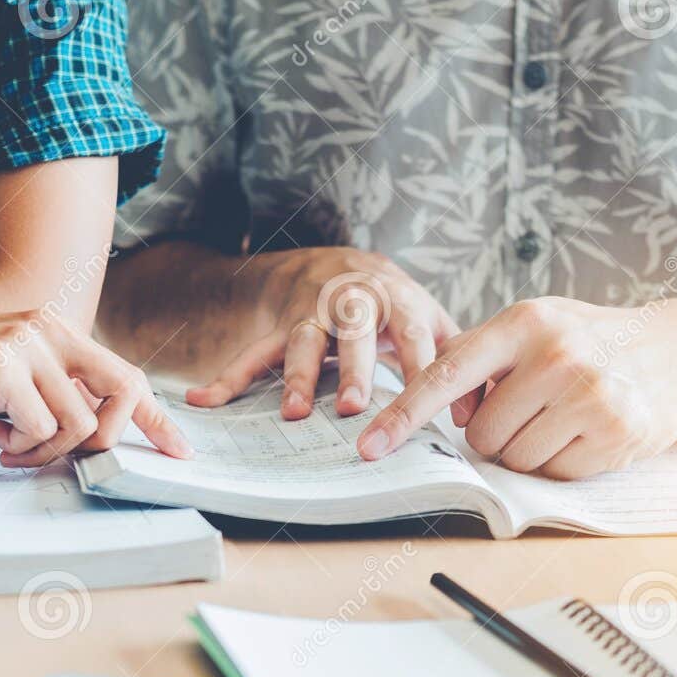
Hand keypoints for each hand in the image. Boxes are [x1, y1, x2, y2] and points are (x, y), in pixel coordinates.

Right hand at [0, 311, 191, 466]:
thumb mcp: (7, 377)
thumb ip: (49, 393)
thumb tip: (91, 435)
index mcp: (56, 329)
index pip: (125, 374)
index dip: (157, 418)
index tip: (180, 451)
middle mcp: (48, 328)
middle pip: (123, 389)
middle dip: (109, 438)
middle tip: (75, 459)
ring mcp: (24, 343)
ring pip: (78, 421)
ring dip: (48, 451)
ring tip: (10, 448)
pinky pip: (38, 426)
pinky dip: (21, 445)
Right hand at [185, 248, 457, 418]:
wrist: (342, 262)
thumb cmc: (393, 304)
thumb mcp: (427, 320)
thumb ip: (453, 361)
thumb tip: (473, 414)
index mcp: (396, 299)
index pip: (413, 334)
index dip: (422, 367)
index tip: (429, 402)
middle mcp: (352, 300)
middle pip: (353, 331)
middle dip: (354, 368)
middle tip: (355, 406)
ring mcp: (311, 311)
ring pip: (303, 341)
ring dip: (299, 377)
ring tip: (295, 414)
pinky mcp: (280, 326)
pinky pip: (253, 354)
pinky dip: (228, 378)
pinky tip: (203, 401)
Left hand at [357, 297, 676, 478]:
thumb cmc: (590, 342)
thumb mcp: (536, 326)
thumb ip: (482, 359)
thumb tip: (443, 413)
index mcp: (524, 322)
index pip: (447, 374)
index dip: (403, 415)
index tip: (371, 446)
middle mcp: (556, 356)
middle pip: (482, 435)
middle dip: (497, 434)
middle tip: (534, 408)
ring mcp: (589, 396)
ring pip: (515, 459)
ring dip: (529, 450)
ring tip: (563, 417)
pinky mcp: (615, 434)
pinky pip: (554, 474)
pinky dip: (562, 463)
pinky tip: (587, 432)